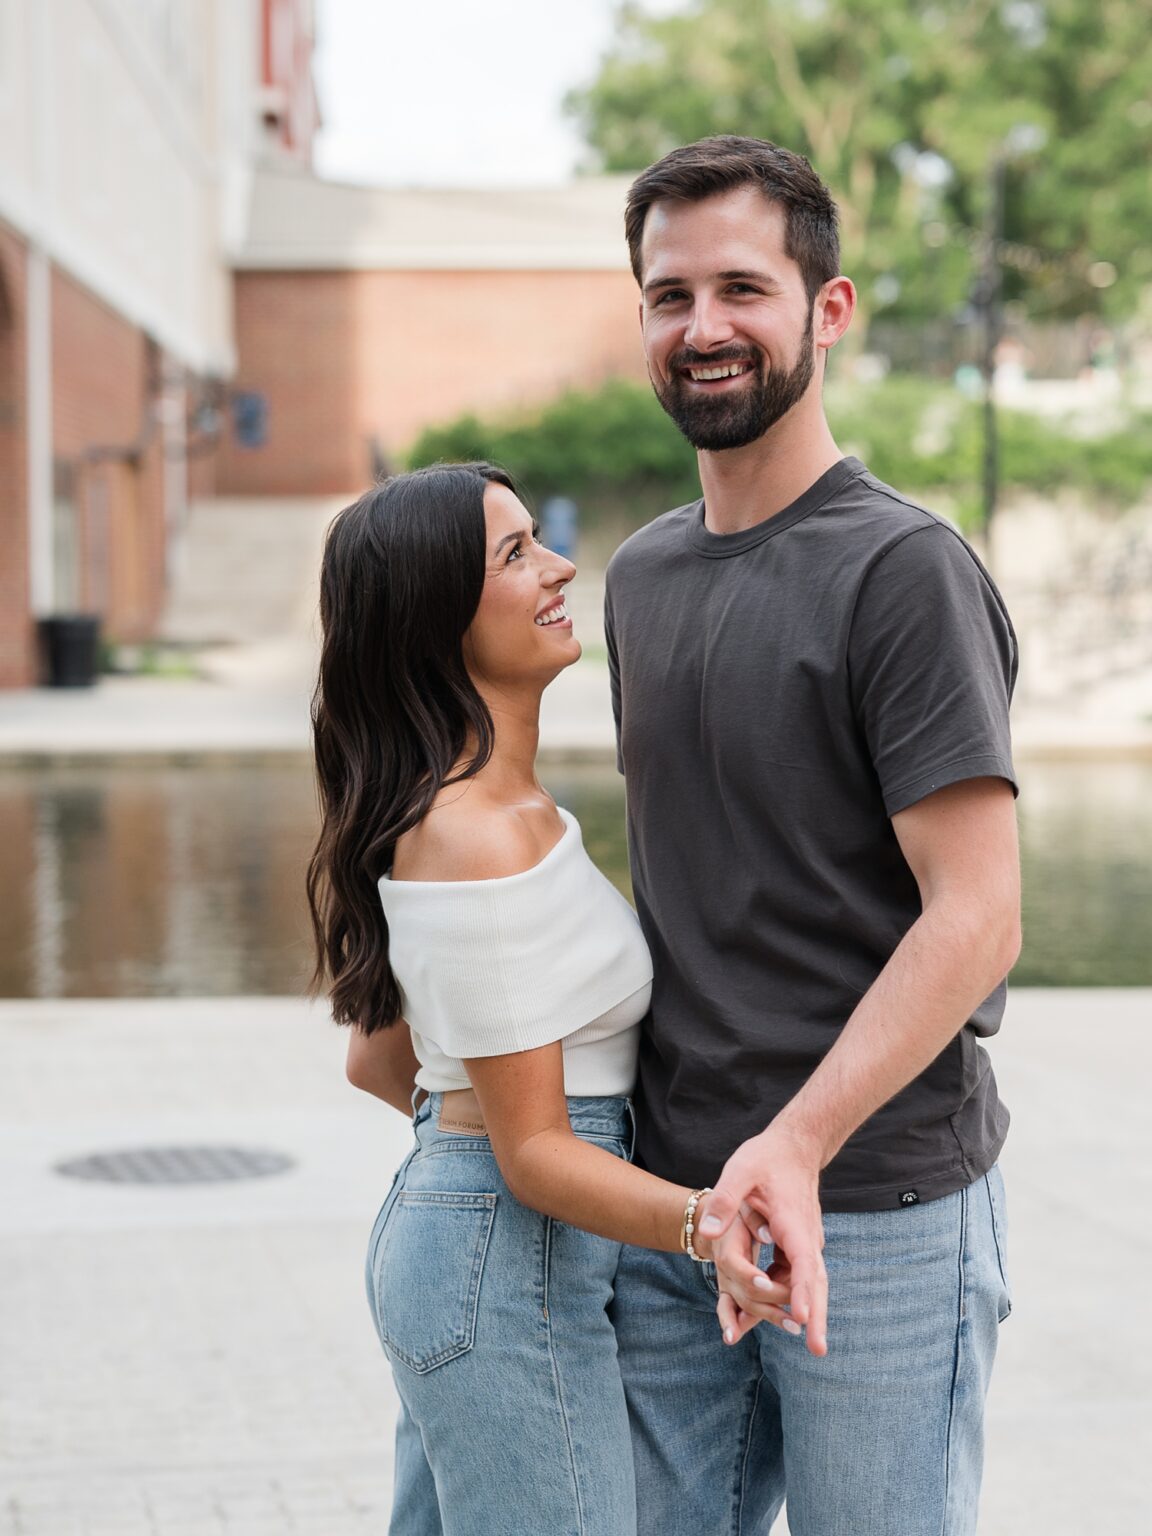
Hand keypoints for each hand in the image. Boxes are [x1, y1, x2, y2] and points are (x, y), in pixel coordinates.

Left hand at [698, 1124, 827, 1356]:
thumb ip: (725, 1200)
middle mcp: (805, 1235)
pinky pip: (799, 1274)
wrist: (793, 1146)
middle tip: (818, 1350)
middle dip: (817, 1315)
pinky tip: (789, 1314)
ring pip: (810, 1281)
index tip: (804, 1316)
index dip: (802, 1290)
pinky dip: (797, 1295)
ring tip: (811, 1342)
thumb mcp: (739, 1171)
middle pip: (815, 1280)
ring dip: (810, 1309)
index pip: (802, 1261)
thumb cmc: (765, 1158)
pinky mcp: (800, 1243)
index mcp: (792, 1221)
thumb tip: (708, 1233)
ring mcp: (806, 1240)